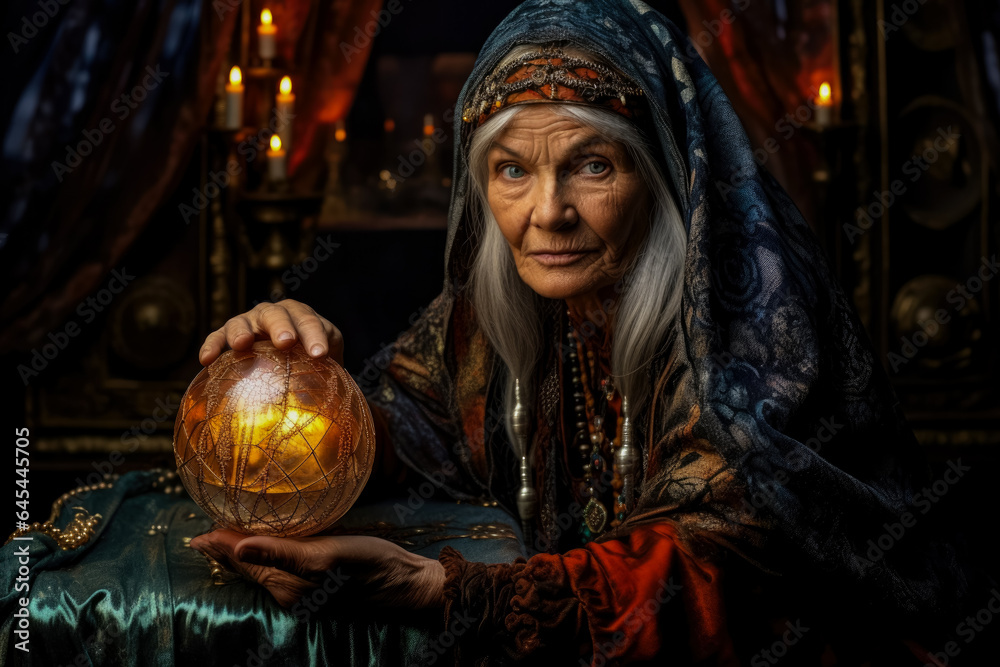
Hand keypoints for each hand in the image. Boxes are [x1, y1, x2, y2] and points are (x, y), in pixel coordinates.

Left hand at [189, 530, 445, 611]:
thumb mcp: (326, 557)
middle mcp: (287, 592)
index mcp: (283, 586)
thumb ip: (281, 553)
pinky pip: (281, 566)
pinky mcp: (316, 583)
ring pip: (263, 566)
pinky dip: (267, 550)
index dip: (219, 542)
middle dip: (227, 545)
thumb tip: (237, 547)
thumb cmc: (370, 567)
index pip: (240, 560)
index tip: (200, 524)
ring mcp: (301, 590)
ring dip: (244, 547)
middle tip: (208, 521)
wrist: (407, 584)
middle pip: (248, 565)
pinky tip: (271, 536)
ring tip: (229, 525)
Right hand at [199, 300, 343, 365]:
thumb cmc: (310, 363)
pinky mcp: (228, 336)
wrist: (287, 364)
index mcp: (302, 317)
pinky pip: (217, 338)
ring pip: (243, 321)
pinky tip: (206, 360)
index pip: (310, 322)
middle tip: (286, 342)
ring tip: (242, 344)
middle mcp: (275, 314)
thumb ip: (334, 370)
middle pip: (277, 315)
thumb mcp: (327, 362)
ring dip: (242, 331)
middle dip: (282, 326)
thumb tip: (342, 404)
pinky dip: (212, 345)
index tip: (320, 355)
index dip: (315, 336)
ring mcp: (249, 323)